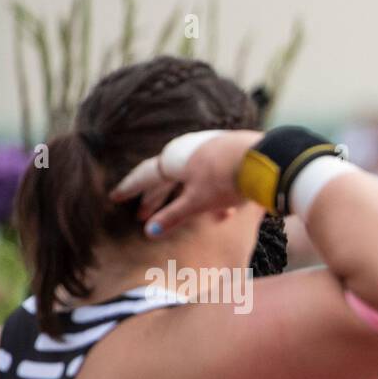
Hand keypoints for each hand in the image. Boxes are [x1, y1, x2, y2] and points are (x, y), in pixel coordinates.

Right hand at [110, 129, 261, 235]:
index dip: (129, 189)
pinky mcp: (228, 151)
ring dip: (184, 197)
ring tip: (184, 215)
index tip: (115, 197)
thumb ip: (173, 216)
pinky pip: (212, 176)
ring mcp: (207, 147)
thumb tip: (150, 231)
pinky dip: (210, 193)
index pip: (144, 176)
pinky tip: (225, 212)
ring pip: (189, 177)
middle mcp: (185, 149)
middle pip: (165, 177)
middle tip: (142, 214)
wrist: (262, 159)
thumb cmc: (224, 180)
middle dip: (155, 198)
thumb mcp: (197, 203)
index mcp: (172, 160)